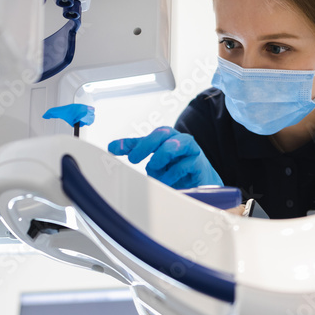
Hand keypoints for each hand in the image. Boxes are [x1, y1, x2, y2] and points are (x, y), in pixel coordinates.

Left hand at [108, 127, 222, 188]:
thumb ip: (139, 154)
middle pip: (162, 133)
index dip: (128, 143)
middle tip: (134, 159)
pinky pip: (185, 164)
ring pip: (176, 144)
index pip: (145, 138)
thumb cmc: (177, 168)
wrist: (202, 181)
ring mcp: (190, 150)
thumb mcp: (156, 163)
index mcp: (165, 139)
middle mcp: (178, 140)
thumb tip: (115, 149)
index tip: (113, 149)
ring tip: (153, 167)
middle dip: (146, 145)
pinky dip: (173, 174)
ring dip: (162, 155)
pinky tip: (166, 181)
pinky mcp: (199, 164)